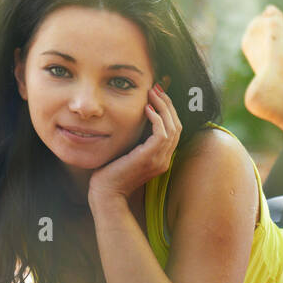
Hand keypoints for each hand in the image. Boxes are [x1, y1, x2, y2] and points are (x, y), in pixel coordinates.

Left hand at [87, 80, 181, 200]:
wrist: (106, 193)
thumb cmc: (111, 173)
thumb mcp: (127, 152)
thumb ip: (135, 139)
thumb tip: (135, 119)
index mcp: (161, 158)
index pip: (174, 130)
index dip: (168, 110)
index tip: (158, 95)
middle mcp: (164, 159)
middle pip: (177, 126)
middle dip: (168, 104)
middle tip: (157, 88)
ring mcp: (159, 160)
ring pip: (172, 127)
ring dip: (163, 107)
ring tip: (152, 93)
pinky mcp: (149, 158)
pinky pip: (161, 133)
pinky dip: (156, 118)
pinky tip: (146, 108)